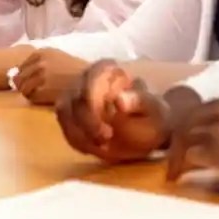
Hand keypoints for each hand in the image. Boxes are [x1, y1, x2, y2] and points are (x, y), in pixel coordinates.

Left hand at [14, 47, 89, 104]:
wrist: (93, 82)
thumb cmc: (78, 72)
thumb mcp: (58, 59)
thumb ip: (39, 63)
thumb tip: (15, 75)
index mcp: (42, 52)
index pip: (21, 66)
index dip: (25, 76)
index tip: (32, 82)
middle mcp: (39, 62)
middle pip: (19, 77)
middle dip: (25, 85)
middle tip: (36, 91)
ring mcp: (40, 76)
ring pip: (23, 88)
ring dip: (30, 93)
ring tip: (43, 94)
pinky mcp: (43, 90)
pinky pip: (30, 97)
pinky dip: (37, 100)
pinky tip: (48, 98)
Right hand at [55, 59, 170, 162]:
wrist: (147, 126)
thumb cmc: (152, 115)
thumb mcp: (154, 110)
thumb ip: (138, 102)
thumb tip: (119, 100)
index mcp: (108, 69)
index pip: (91, 82)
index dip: (93, 107)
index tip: (107, 133)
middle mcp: (86, 76)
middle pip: (74, 98)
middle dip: (87, 126)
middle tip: (105, 145)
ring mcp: (74, 92)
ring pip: (64, 111)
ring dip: (79, 134)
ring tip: (100, 148)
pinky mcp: (69, 109)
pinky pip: (64, 124)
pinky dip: (75, 139)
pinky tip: (92, 148)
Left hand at [165, 93, 218, 209]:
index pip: (206, 109)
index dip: (196, 128)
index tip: (192, 143)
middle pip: (190, 120)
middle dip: (181, 140)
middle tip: (177, 160)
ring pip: (185, 136)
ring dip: (178, 156)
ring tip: (176, 172)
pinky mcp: (216, 149)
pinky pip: (189, 155)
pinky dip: (181, 167)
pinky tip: (182, 179)